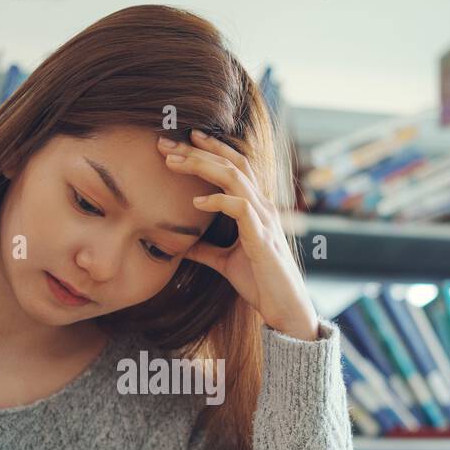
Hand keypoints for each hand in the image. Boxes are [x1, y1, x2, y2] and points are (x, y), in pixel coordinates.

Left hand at [158, 128, 319, 340]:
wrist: (283, 308)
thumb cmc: (259, 283)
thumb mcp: (224, 262)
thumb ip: (205, 249)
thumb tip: (182, 244)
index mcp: (255, 207)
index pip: (235, 166)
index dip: (210, 150)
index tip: (182, 141)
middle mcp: (262, 206)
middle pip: (232, 163)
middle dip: (198, 150)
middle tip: (166, 143)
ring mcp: (264, 219)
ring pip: (235, 177)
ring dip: (202, 166)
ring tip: (174, 162)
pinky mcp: (261, 237)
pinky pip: (240, 208)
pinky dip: (217, 201)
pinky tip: (196, 202)